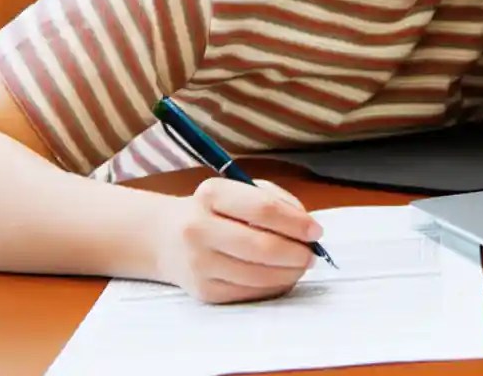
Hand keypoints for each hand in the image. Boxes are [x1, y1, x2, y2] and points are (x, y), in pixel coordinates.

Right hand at [151, 177, 323, 303]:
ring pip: (259, 275)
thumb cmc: (215, 210)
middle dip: (297, 253)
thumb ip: (277, 201)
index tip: (317, 231)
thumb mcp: (241, 190)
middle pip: (263, 247)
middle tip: (311, 254)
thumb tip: (308, 229)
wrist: (166, 237)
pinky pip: (250, 293)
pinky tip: (280, 276)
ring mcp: (199, 263)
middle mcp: (199, 228)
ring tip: (300, 265)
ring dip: (290, 273)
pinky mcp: (203, 290)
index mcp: (211, 194)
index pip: (264, 209)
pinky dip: (273, 286)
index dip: (296, 223)